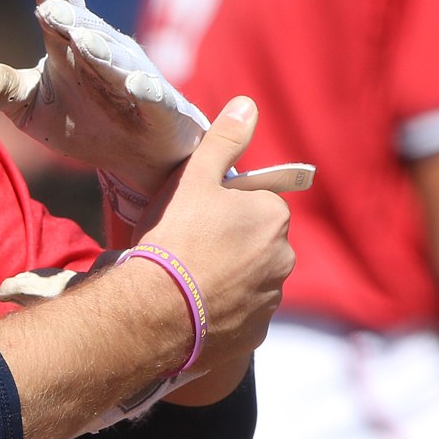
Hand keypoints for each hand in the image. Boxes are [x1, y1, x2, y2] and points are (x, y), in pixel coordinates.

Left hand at [0, 0, 207, 211]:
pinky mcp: (161, 114)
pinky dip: (149, 93)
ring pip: (118, 62)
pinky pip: (156, 100)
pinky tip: (139, 86)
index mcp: (71, 45)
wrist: (141, 159)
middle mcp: (106, 54)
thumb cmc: (82, 120)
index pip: (59, 5)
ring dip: (101, 50)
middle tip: (47, 7)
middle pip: (86, 30)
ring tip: (82, 40)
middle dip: (70, 17)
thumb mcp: (30, 106)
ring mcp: (136, 81)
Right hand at [134, 96, 294, 367]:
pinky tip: (193, 307)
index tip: (195, 218)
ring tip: (187, 280)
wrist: (154, 310)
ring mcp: (271, 300)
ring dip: (228, 278)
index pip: (256, 204)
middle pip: (257, 243)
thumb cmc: (173, 236)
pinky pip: (242, 314)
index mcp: (273, 216)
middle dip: (231, 244)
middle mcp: (284, 259)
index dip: (224, 209)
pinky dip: (223, 311)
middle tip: (188, 248)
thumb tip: (248, 105)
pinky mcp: (256, 333)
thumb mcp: (194, 178)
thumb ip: (224, 140)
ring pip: (250, 280)